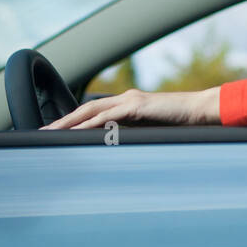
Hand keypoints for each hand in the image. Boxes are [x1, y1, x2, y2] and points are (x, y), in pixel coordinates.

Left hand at [41, 87, 221, 129]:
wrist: (203, 112)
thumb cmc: (182, 124)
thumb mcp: (153, 131)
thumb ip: (135, 134)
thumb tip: (117, 147)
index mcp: (129, 105)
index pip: (94, 111)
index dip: (74, 121)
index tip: (57, 133)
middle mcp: (126, 99)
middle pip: (86, 109)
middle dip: (63, 122)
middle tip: (43, 134)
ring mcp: (131, 101)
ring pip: (92, 110)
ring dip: (70, 123)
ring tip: (51, 134)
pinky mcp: (137, 107)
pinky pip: (108, 116)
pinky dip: (90, 124)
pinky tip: (77, 133)